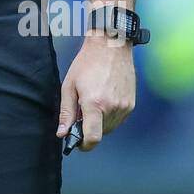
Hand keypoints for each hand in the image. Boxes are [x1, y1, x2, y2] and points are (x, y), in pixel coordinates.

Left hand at [55, 31, 135, 151]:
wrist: (111, 47)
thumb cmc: (87, 64)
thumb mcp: (69, 86)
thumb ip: (66, 112)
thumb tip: (63, 133)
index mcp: (95, 104)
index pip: (93, 138)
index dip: (84, 145)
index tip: (78, 143)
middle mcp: (112, 108)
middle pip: (100, 133)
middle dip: (89, 129)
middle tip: (82, 111)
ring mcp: (124, 107)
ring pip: (110, 128)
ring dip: (100, 122)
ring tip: (94, 100)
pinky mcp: (131, 104)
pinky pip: (118, 119)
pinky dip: (109, 116)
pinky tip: (104, 98)